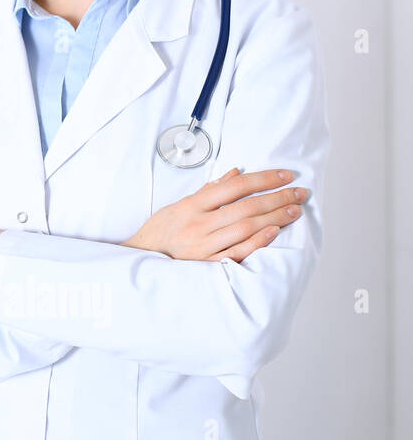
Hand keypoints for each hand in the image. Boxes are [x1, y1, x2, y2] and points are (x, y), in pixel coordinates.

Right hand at [125, 168, 309, 261]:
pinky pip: (237, 252)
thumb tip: (235, 174)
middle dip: (277, 198)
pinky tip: (274, 232)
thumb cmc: (160, 232)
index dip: (263, 179)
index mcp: (191, 205)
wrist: (139, 259)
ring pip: (245, 228)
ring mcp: (203, 245)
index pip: (234, 186)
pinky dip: (257, 242)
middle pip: (246, 207)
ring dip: (274, 218)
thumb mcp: (178, 205)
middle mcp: (198, 224)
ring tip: (294, 211)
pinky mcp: (206, 265)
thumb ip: (208, 191)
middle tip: (300, 193)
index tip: (285, 175)